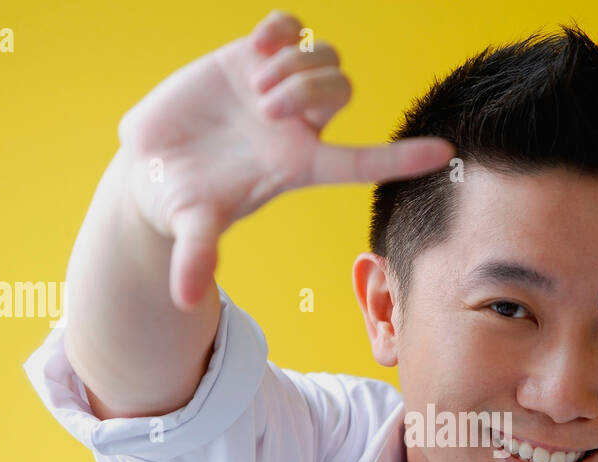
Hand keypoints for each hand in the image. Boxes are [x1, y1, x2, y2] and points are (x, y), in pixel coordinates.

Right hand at [116, 9, 455, 309]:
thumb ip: (196, 256)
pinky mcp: (251, 57)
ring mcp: (277, 88)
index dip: (403, 158)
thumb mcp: (189, 225)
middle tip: (265, 108)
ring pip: (325, 59)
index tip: (447, 152)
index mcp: (296, 166)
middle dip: (309, 91)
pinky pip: (291, 27)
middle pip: (343, 91)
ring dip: (295, 65)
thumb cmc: (178, 200)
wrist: (149, 165)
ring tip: (255, 86)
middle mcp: (296, 127)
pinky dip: (281, 29)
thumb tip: (188, 298)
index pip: (362, 161)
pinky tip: (255, 46)